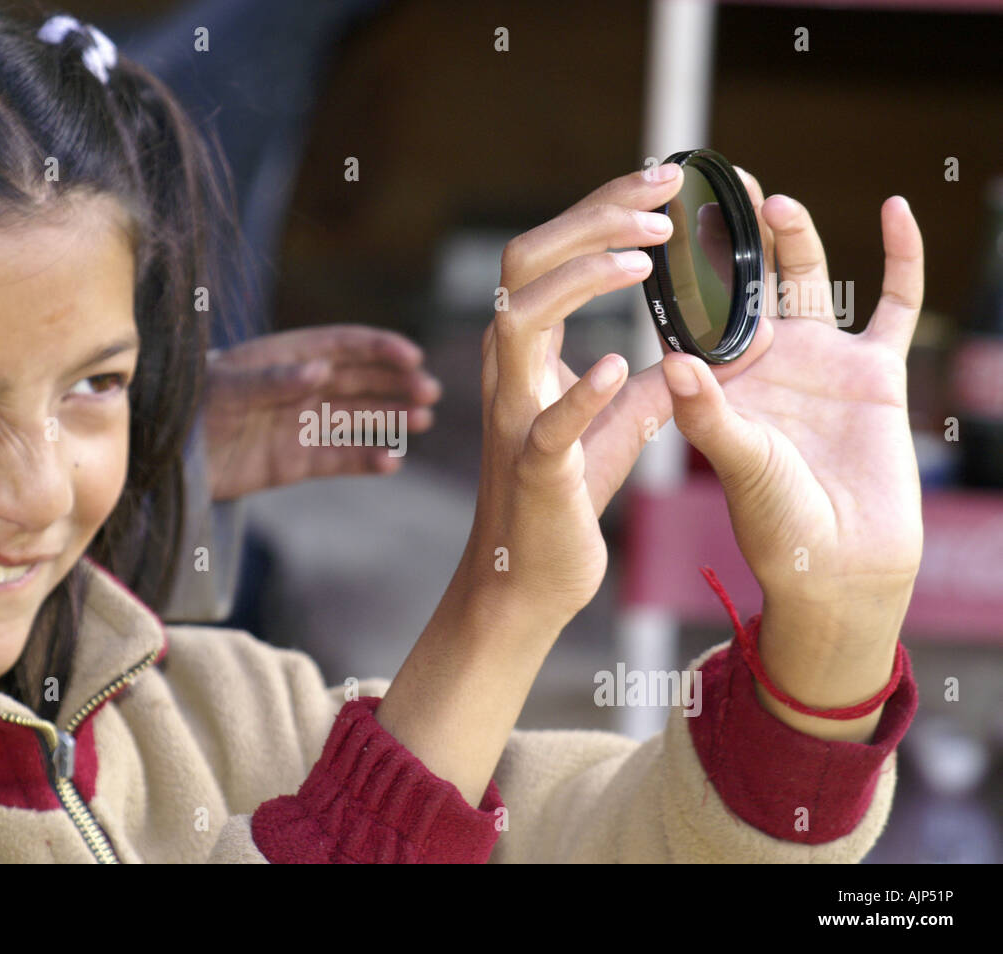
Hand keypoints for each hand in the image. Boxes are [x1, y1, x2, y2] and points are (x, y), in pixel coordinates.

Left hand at [203, 326, 440, 500]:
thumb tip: (320, 371)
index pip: (343, 346)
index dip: (379, 348)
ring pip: (357, 418)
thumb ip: (273, 380)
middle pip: (360, 380)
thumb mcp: (227, 388)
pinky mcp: (296, 462)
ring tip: (422, 421)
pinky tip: (391, 462)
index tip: (413, 356)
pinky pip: (339, 459)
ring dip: (390, 417)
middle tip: (430, 393)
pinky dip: (365, 460)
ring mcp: (301, 424)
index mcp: (287, 357)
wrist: (165, 455)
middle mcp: (301, 387)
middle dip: (396, 384)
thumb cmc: (191, 407)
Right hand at [463, 164, 772, 624]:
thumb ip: (656, 376)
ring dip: (581, 277)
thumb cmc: (568, 495)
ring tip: (645, 255)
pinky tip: (619, 364)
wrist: (528, 578)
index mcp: (529, 351)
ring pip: (518, 318)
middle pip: (526, 260)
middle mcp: (511, 369)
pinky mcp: (534, 471)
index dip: (603, 206)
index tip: (663, 179)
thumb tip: (716, 341)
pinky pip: (546, 424)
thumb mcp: (621, 421)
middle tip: (662, 195)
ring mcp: (514, 416)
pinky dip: (580, 391)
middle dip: (591, 216)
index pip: (552, 253)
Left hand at [659, 170, 923, 738]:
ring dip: (793, 238)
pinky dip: (899, 260)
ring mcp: (820, 360)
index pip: (691, 310)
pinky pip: (893, 304)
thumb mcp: (738, 464)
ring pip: (807, 279)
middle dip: (730, 234)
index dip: (675, 269)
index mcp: (719, 380)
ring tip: (770, 202)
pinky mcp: (875, 370)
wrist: (843, 564)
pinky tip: (894, 211)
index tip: (654, 222)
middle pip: (745, 280)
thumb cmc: (776, 523)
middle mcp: (765, 361)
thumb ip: (708, 415)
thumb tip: (672, 362)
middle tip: (712, 184)